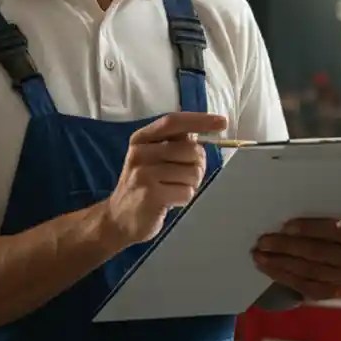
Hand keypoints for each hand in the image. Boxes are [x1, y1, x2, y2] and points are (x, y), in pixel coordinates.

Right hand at [102, 112, 227, 245]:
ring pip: (193, 172)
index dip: (199, 120)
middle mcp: (140, 153)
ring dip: (190, 184)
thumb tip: (204, 133)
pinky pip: (187, 192)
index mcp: (141, 139)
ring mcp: (144, 174)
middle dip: (197, 165)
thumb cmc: (143, 186)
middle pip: (191, 150)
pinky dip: (184, 198)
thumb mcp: (152, 158)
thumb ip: (173, 143)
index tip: (222, 122)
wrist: (118, 219)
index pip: (173, 122)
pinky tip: (169, 200)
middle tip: (183, 177)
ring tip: (172, 189)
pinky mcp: (151, 195)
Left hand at [252, 218, 340, 300]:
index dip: (310, 228)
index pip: (334, 229)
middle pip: (317, 251)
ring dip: (279, 262)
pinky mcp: (328, 293)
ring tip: (259, 255)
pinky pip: (302, 285)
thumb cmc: (316, 234)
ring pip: (307, 270)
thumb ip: (304, 218)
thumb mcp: (316, 223)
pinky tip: (266, 268)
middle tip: (262, 241)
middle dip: (286, 246)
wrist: (323, 259)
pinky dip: (281, 275)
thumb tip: (276, 218)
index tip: (286, 226)